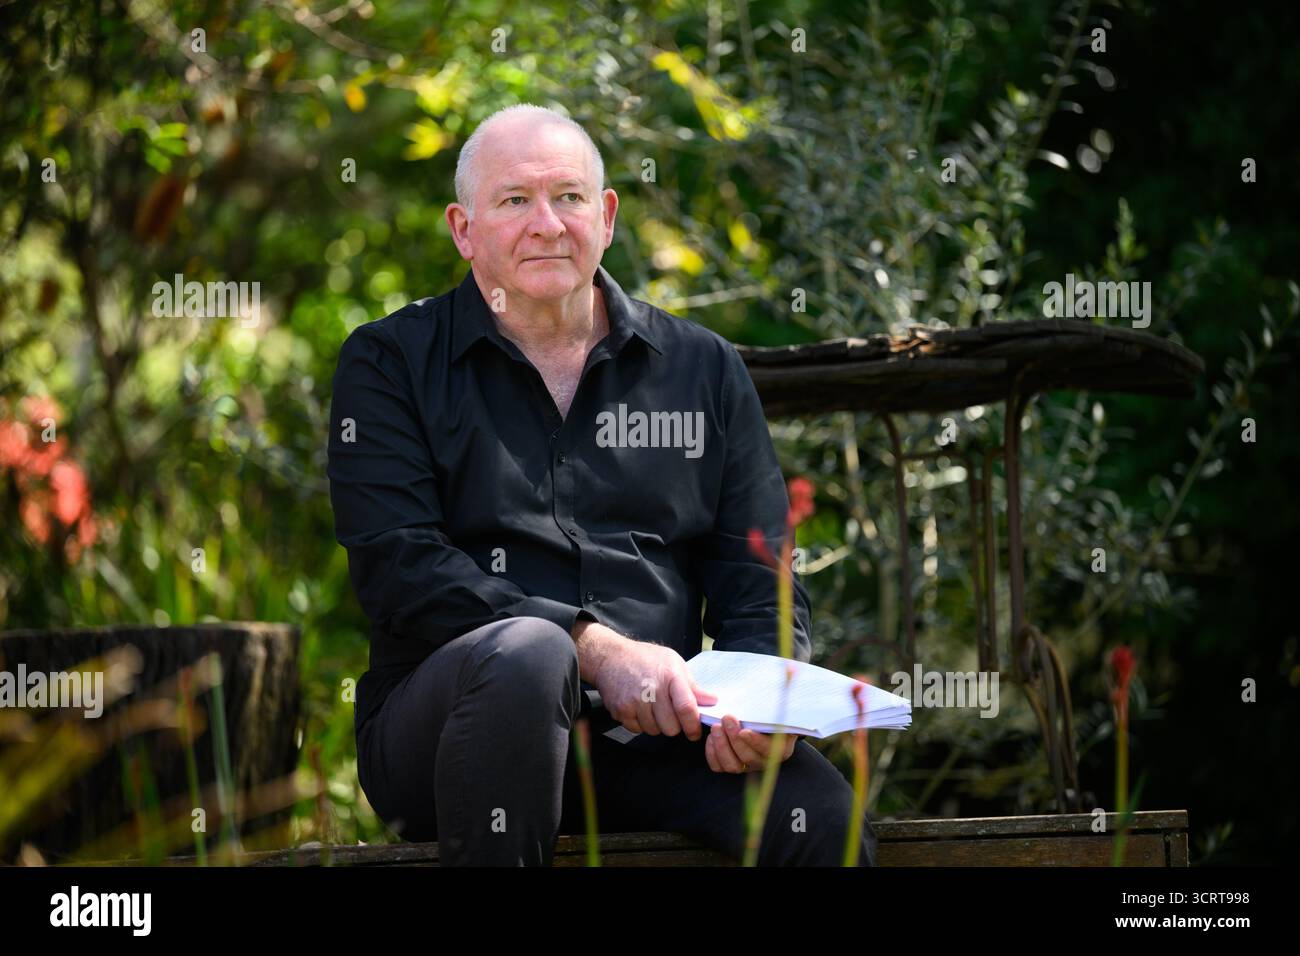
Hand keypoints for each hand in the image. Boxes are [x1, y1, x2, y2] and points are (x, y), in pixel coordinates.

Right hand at [592, 631, 717, 739]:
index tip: (694, 732)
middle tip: (670, 714)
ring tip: (652, 708)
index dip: (693, 725)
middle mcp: (652, 689)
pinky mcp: (620, 710)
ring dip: (656, 725)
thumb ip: (692, 685)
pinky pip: (637, 730)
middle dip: (674, 725)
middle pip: (671, 727)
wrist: (610, 657)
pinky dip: (640, 724)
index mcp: (670, 676)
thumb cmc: (645, 658)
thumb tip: (712, 701)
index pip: (686, 708)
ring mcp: (634, 701)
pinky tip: (639, 709)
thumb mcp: (673, 663)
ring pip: (654, 731)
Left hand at [705, 714, 797, 772]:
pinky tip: (712, 737)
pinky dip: (712, 753)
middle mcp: (763, 761)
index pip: (768, 750)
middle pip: (748, 758)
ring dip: (721, 746)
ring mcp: (746, 766)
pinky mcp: (731, 765)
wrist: (758, 721)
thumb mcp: (778, 711)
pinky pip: (718, 767)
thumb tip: (788, 694)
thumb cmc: (769, 714)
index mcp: (780, 750)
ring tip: (716, 727)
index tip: (744, 730)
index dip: (755, 742)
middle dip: (734, 738)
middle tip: (726, 719)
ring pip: (732, 766)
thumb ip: (780, 709)